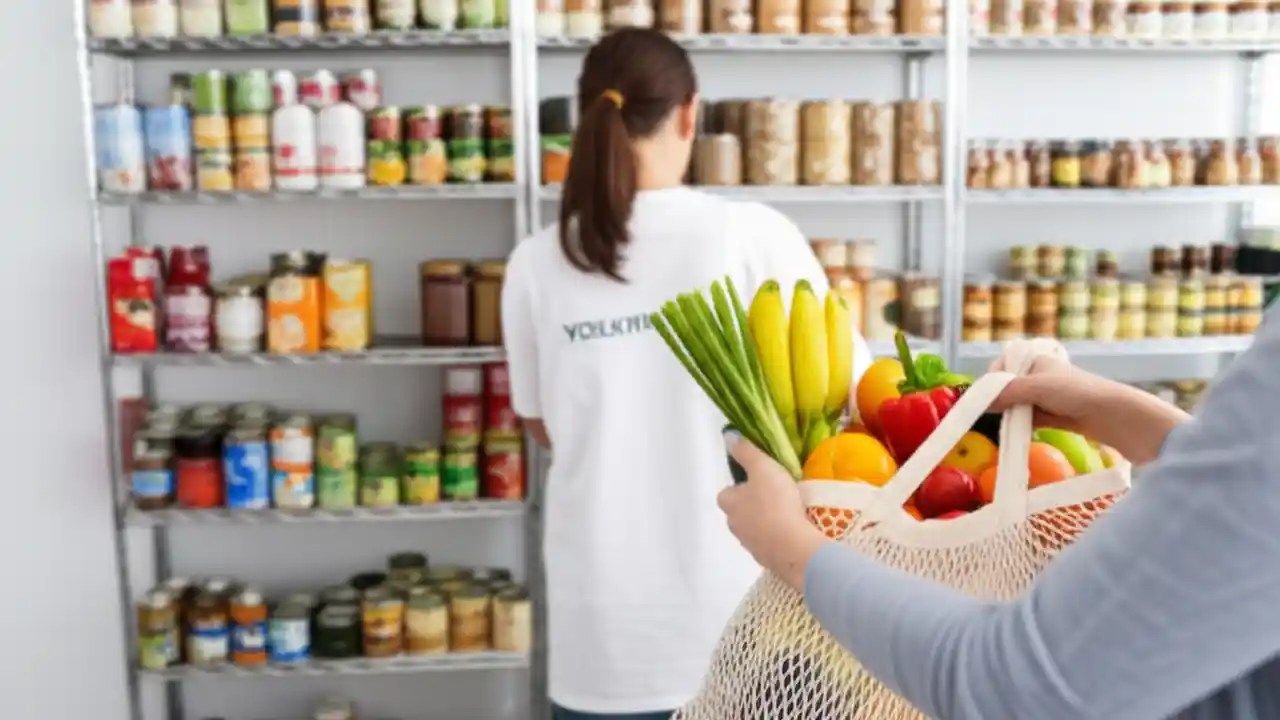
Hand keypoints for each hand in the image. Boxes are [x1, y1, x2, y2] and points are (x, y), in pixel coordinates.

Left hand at [718, 432, 827, 591]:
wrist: (793, 547)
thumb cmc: (775, 502)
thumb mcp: (763, 468)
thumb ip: (746, 452)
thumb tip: (728, 436)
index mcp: (729, 504)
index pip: (726, 493)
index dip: (739, 486)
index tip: (757, 481)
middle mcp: (735, 526)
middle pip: (739, 513)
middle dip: (752, 506)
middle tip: (775, 496)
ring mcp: (750, 545)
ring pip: (754, 530)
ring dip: (766, 523)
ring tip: (788, 513)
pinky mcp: (767, 559)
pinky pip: (770, 545)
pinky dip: (777, 538)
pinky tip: (794, 532)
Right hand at [987, 354, 1108, 436]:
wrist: (1111, 414)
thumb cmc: (1075, 392)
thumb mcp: (1037, 387)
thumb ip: (1007, 392)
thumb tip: (980, 402)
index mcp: (1034, 361)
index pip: (1001, 367)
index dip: (991, 382)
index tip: (985, 398)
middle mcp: (1037, 376)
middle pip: (1007, 388)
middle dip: (999, 401)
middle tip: (996, 414)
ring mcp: (1044, 397)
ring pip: (1016, 405)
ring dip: (1011, 415)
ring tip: (1008, 424)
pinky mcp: (1051, 415)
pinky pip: (1027, 419)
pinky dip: (1021, 425)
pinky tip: (1017, 433)